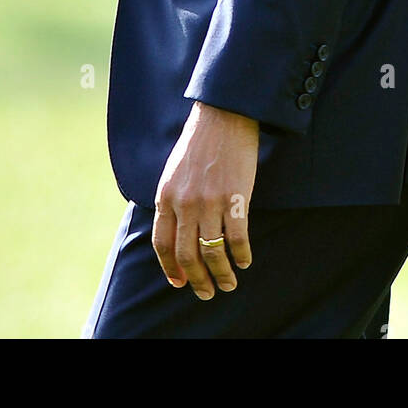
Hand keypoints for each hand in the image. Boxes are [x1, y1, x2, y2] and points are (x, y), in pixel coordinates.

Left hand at [152, 101, 258, 298]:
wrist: (223, 115)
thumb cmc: (200, 142)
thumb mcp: (174, 172)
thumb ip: (172, 201)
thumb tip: (176, 231)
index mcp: (166, 196)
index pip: (163, 244)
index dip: (171, 269)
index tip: (180, 283)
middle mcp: (185, 203)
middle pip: (187, 255)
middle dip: (197, 280)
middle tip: (207, 292)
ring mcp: (210, 202)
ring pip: (212, 252)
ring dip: (222, 274)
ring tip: (229, 283)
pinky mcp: (235, 197)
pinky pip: (238, 238)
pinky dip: (242, 255)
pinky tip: (245, 261)